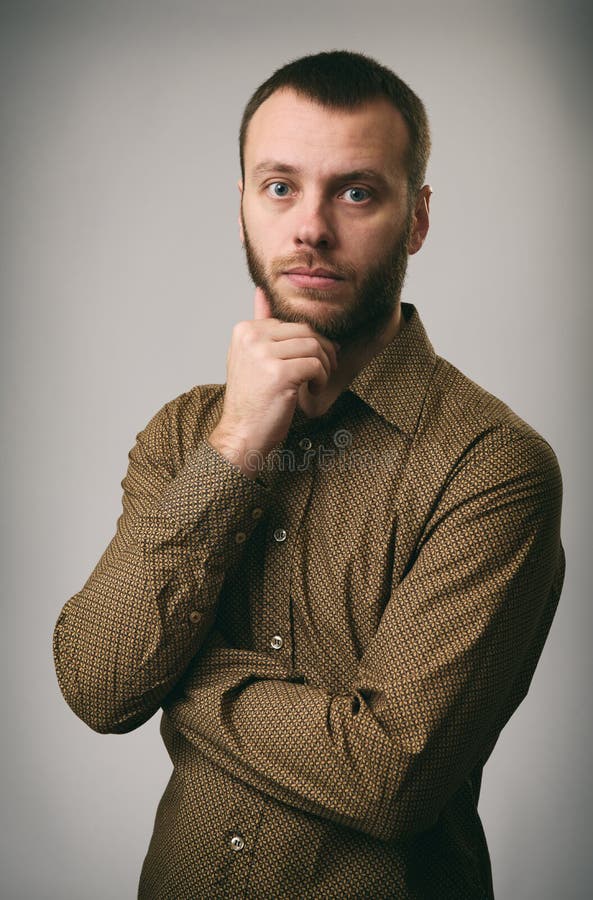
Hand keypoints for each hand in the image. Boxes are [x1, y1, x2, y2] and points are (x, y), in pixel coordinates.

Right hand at [208, 288, 338, 476]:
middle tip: (322, 372)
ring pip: (315, 346)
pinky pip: (316, 365)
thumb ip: (259, 324)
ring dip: (324, 366)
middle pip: (307, 331)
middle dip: (323, 352)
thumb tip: (261, 292)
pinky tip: (311, 391)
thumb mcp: (250, 357)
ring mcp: (264, 354)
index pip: (292, 323)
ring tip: (315, 383)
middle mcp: (251, 337)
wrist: (242, 434)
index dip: (309, 343)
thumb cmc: (252, 400)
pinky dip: (321, 379)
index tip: (310, 363)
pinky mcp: (279, 372)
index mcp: (245, 329)